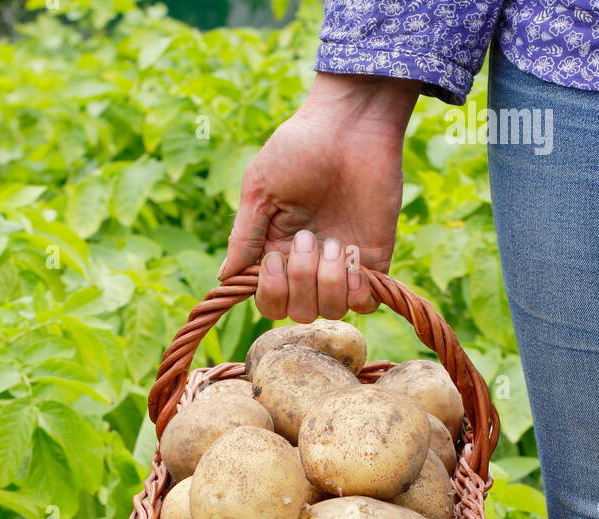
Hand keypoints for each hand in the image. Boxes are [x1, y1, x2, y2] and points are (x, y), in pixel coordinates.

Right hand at [219, 72, 419, 318]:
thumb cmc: (299, 148)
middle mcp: (308, 265)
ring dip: (328, 282)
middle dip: (301, 282)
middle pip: (298, 312)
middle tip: (309, 237)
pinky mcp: (373, 260)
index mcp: (277, 251)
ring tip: (335, 243)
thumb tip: (225, 278)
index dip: (271, 292)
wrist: (352, 124)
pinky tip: (353, 261)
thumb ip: (244, 238)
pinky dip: (357, 292)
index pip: (269, 302)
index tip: (277, 257)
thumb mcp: (260, 191)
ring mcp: (341, 265)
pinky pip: (364, 305)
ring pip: (330, 311)